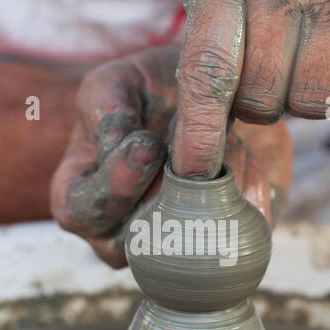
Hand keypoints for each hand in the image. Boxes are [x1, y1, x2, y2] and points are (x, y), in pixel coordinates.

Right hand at [51, 46, 289, 267]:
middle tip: (192, 159)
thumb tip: (117, 145)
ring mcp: (169, 246)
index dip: (115, 186)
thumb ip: (107, 112)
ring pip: (189, 246)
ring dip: (212, 196)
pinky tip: (250, 159)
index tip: (148, 146)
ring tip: (228, 146)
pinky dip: (247, 196)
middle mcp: (120, 233)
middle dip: (170, 198)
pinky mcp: (220, 239)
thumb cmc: (149, 89)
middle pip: (137, 245)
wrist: (211, 94)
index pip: (84, 213)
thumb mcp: (117, 83)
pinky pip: (235, 235)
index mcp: (79, 198)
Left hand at [171, 0, 329, 177]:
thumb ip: (210, 46)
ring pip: (313, 101)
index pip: (206, 67)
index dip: (199, 131)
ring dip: (313, 98)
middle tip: (280, 68)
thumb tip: (190, 144)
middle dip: (266, 102)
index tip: (192, 171)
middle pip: (261, 96)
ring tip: (317, 54)